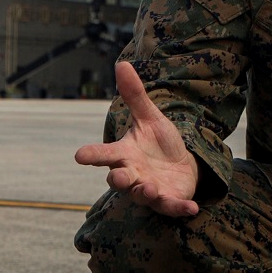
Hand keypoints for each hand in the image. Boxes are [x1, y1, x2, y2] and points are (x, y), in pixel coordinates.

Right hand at [73, 61, 201, 217]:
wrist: (181, 166)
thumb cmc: (159, 143)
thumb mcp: (150, 118)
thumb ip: (135, 96)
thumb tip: (122, 64)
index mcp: (124, 155)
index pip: (104, 154)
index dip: (92, 155)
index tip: (79, 156)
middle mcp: (133, 175)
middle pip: (119, 180)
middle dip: (119, 179)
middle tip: (119, 177)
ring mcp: (149, 190)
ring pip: (142, 195)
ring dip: (145, 192)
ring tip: (151, 188)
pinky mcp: (168, 201)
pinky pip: (171, 207)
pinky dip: (179, 209)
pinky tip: (192, 209)